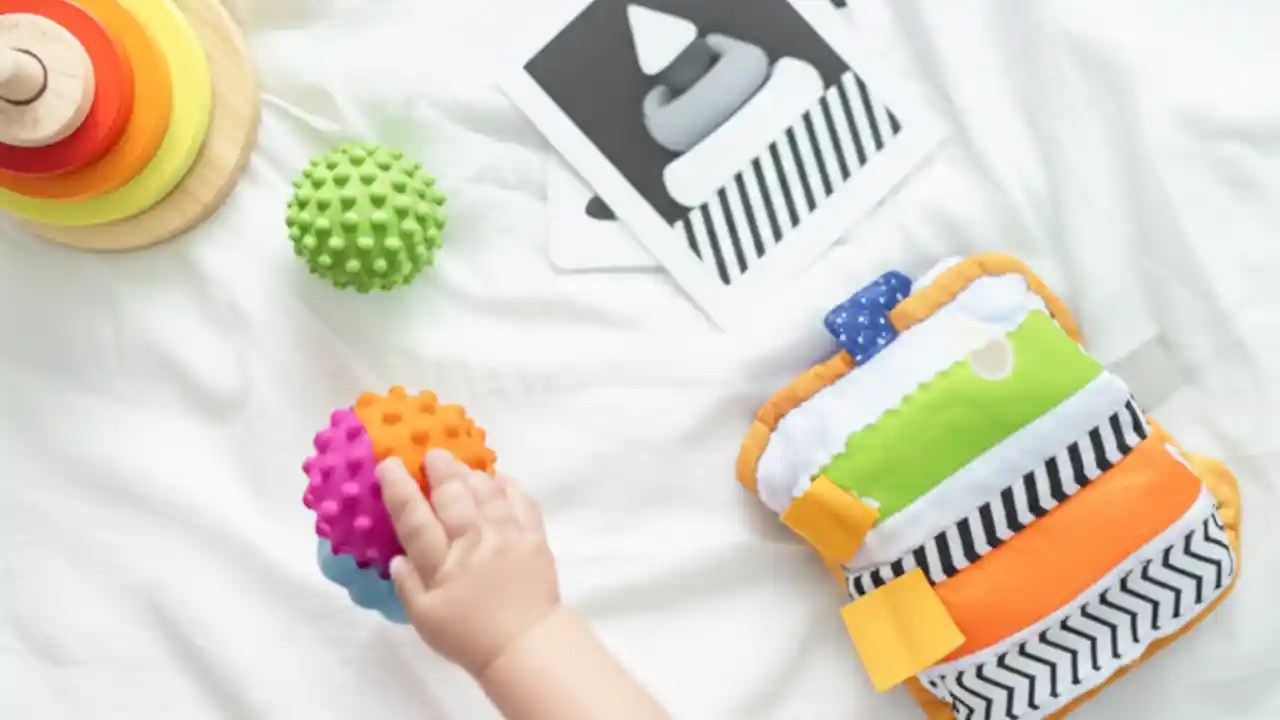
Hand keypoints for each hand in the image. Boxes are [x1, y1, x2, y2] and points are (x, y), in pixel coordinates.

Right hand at [378, 449, 560, 676]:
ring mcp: (507, 536)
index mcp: (443, 564)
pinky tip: (500, 478)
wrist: (525, 645)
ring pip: (487, 493)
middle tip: (431, 453)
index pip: (415, 519)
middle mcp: (474, 543)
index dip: (400, 488)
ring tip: (460, 464)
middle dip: (440, 469)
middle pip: (454, 496)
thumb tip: (397, 555)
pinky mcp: (534, 538)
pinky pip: (522, 501)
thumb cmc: (469, 636)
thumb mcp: (424, 619)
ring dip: (471, 473)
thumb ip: (408, 585)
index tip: (390, 464)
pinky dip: (509, 486)